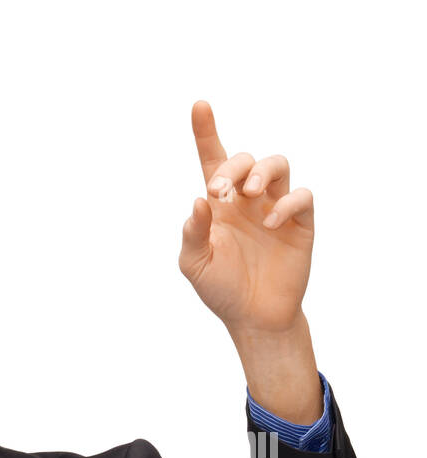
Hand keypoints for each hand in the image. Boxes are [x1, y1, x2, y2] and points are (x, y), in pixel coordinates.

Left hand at [178, 100, 313, 333]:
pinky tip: (270, 223)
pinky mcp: (299, 222)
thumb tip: (199, 201)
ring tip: (250, 194)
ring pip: (277, 165)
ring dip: (262, 172)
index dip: (206, 133)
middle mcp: (247, 200)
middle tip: (219, 191)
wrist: (253, 317)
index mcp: (219, 205)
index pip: (213, 161)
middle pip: (245, 160)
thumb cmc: (221, 288)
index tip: (199, 105)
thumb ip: (193, 233)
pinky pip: (300, 196)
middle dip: (234, 167)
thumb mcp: (195, 264)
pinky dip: (286, 203)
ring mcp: (275, 207)